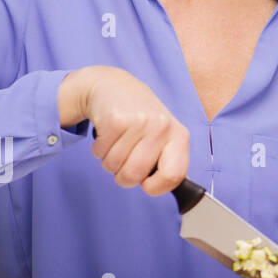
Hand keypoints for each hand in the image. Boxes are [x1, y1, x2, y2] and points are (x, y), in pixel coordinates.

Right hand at [69, 66, 189, 195]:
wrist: (114, 86)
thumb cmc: (141, 119)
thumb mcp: (162, 136)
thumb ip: (166, 162)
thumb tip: (166, 190)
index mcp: (179, 137)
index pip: (174, 176)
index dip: (156, 187)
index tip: (146, 183)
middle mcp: (163, 128)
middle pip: (134, 176)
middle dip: (123, 175)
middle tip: (125, 157)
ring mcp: (140, 122)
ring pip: (113, 166)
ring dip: (109, 160)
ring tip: (117, 141)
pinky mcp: (116, 119)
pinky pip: (100, 152)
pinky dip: (99, 149)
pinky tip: (108, 133)